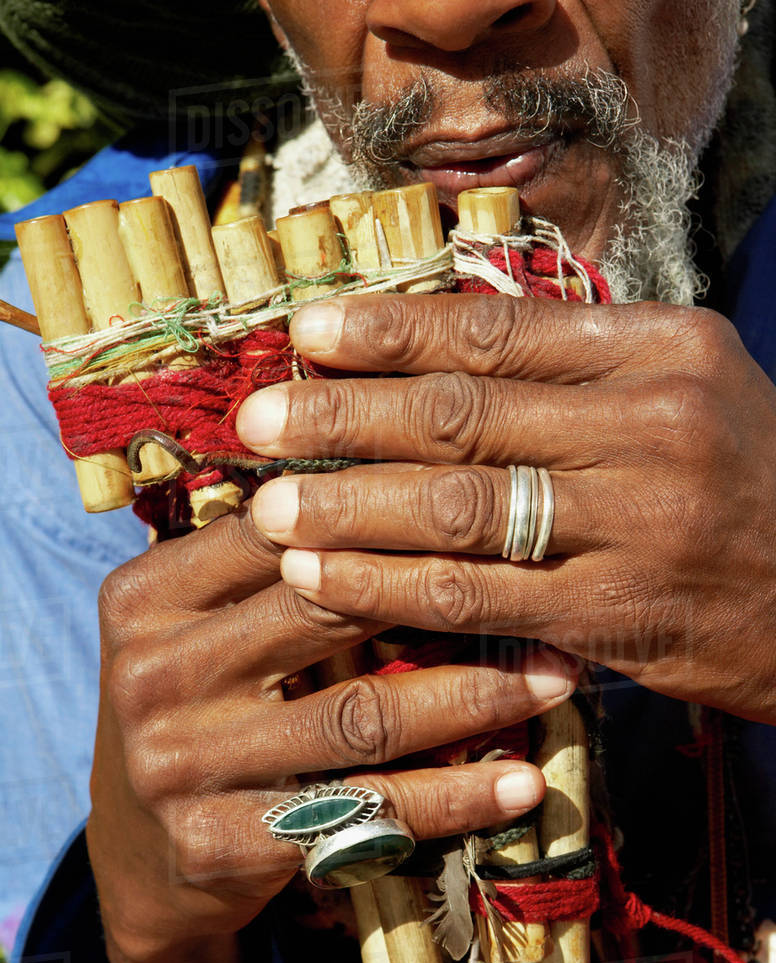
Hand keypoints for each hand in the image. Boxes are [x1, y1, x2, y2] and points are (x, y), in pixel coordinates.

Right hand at [89, 503, 576, 962]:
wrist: (139, 858)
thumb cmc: (194, 710)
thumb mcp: (195, 625)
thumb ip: (262, 563)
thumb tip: (401, 475)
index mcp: (144, 595)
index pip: (280, 528)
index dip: (388, 507)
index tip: (480, 496)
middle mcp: (152, 672)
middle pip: (325, 609)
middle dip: (446, 591)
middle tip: (543, 580)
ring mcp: (181, 764)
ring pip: (361, 714)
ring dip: (475, 697)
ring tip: (556, 678)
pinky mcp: (220, 845)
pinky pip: (364, 812)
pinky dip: (453, 798)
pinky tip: (520, 782)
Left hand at [238, 292, 775, 723]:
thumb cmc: (745, 481)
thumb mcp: (684, 389)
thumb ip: (577, 366)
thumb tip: (441, 339)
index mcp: (661, 350)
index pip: (499, 329)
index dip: (390, 329)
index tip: (307, 330)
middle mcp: (649, 424)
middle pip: (461, 413)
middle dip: (343, 415)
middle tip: (255, 421)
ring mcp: (634, 522)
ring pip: (459, 505)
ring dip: (350, 505)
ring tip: (269, 507)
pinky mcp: (613, 613)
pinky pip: (477, 595)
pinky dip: (390, 586)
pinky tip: (325, 576)